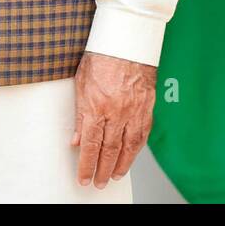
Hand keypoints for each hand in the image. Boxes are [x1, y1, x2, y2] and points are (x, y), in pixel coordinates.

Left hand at [70, 50, 156, 187]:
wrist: (126, 42)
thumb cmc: (101, 57)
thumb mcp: (80, 84)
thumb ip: (80, 115)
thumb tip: (77, 139)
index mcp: (97, 106)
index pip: (91, 145)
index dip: (87, 165)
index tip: (84, 178)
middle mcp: (117, 113)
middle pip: (109, 150)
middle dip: (102, 170)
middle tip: (98, 182)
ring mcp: (134, 111)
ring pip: (128, 147)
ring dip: (120, 165)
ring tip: (113, 175)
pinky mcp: (147, 108)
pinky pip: (142, 135)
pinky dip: (136, 150)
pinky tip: (130, 157)